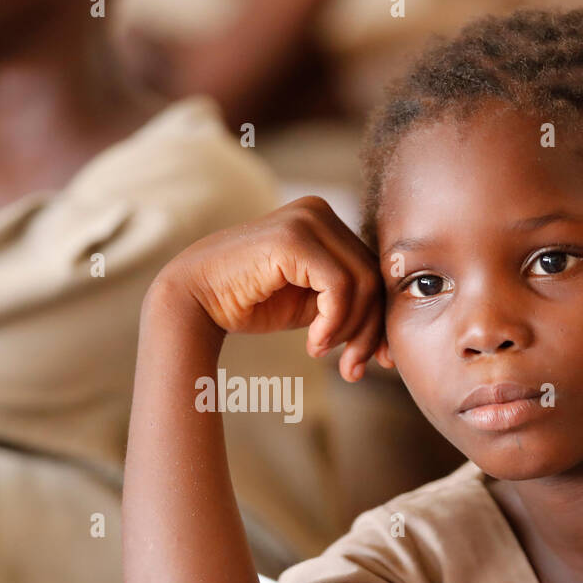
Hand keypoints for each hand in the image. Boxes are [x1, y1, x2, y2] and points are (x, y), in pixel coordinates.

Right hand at [154, 196, 391, 381]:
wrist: (193, 299)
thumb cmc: (247, 303)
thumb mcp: (308, 303)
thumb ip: (344, 304)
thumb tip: (389, 336)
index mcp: (326, 222)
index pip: (372, 271)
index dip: (381, 319)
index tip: (379, 361)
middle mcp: (320, 212)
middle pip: (373, 277)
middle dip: (369, 331)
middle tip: (352, 370)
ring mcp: (307, 220)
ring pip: (361, 283)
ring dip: (349, 331)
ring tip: (323, 353)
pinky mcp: (295, 238)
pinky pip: (339, 287)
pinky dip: (334, 323)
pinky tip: (312, 344)